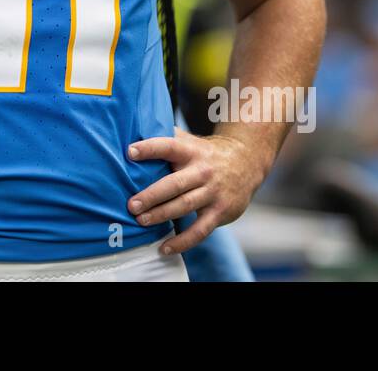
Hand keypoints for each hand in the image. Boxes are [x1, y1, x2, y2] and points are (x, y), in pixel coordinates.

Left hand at [127, 126, 264, 254]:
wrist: (247, 162)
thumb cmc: (206, 153)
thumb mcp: (190, 141)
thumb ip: (166, 138)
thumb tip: (133, 130)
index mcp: (191, 151)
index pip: (168, 147)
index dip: (150, 149)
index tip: (129, 152)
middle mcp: (202, 171)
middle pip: (175, 184)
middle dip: (152, 195)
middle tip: (131, 204)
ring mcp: (213, 192)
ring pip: (185, 206)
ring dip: (162, 215)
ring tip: (141, 221)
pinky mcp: (220, 212)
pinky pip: (200, 230)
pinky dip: (183, 241)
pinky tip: (165, 248)